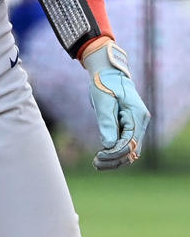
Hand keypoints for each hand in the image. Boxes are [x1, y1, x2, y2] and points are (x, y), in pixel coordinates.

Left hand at [81, 42, 150, 169]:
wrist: (108, 72)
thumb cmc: (104, 83)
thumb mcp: (103, 102)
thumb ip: (107, 122)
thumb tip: (108, 145)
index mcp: (137, 115)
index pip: (130, 142)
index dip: (115, 152)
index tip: (98, 156)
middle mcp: (141, 122)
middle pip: (132, 150)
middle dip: (115, 159)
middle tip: (95, 164)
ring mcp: (137, 124)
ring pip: (130, 150)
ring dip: (115, 159)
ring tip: (97, 164)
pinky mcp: (130, 126)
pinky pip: (126, 144)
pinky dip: (116, 152)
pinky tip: (103, 157)